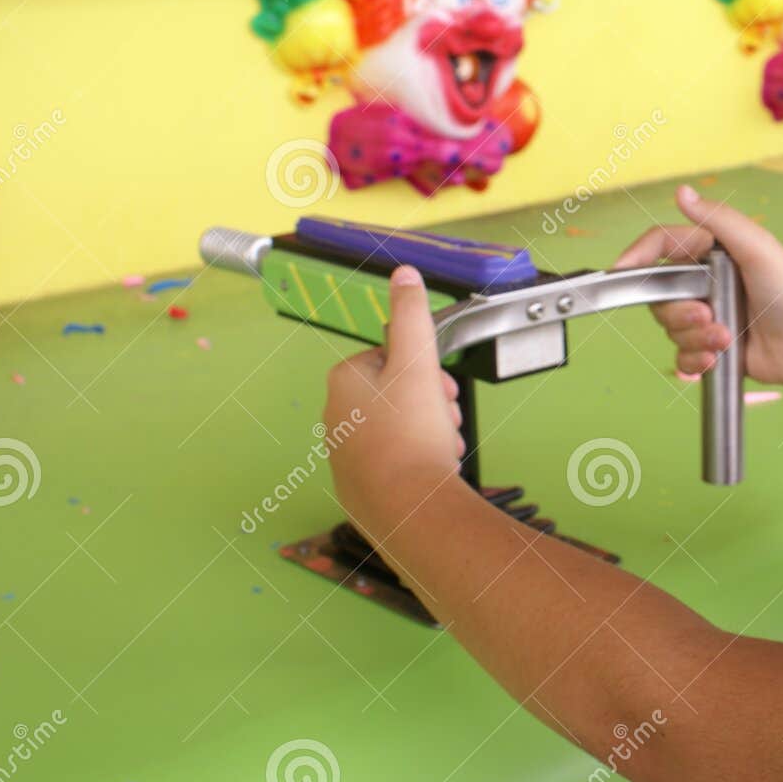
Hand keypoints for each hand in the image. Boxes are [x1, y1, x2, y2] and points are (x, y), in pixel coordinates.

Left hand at [324, 266, 466, 538]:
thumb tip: (404, 274)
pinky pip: (395, 461)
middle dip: (430, 403)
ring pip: (399, 427)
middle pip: (396, 393)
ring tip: (443, 447)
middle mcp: (336, 416)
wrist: (405, 507)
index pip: (390, 357)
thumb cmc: (410, 434)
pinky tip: (433, 469)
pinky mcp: (358, 485)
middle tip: (446, 419)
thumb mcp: (417, 362)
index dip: (425, 369)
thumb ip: (411, 314)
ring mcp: (345, 454)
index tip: (444, 387)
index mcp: (344, 381)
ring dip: (429, 432)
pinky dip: (417, 461)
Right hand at [612, 184, 782, 391]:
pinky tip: (716, 357)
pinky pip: (681, 355)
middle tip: (706, 315)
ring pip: (670, 328)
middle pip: (660, 296)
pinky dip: (694, 359)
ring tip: (725, 338)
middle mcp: (704, 282)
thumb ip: (717, 218)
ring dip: (693, 337)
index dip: (636, 257)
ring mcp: (705, 315)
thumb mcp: (755, 246)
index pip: (660, 247)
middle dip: (679, 312)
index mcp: (710, 252)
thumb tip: (682, 192)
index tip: (620, 272)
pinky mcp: (709, 347)